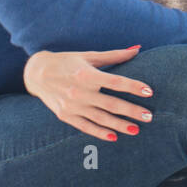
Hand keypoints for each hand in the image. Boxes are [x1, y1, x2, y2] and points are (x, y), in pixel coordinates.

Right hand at [23, 46, 154, 142]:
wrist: (37, 73)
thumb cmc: (68, 62)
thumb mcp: (89, 56)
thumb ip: (114, 55)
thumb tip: (137, 49)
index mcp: (86, 74)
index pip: (115, 82)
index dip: (133, 86)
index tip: (149, 92)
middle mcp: (79, 91)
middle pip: (111, 104)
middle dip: (132, 111)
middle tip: (149, 116)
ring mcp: (72, 105)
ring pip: (101, 118)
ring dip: (120, 125)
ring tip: (136, 129)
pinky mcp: (65, 115)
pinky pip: (86, 126)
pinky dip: (100, 133)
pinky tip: (114, 137)